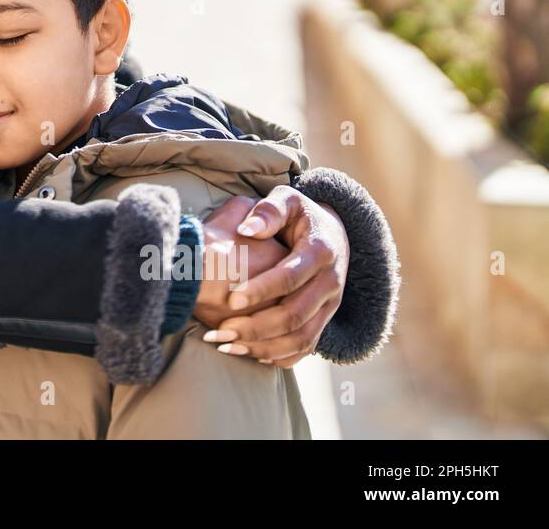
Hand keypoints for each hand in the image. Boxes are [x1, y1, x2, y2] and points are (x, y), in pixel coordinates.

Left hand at [201, 185, 348, 367]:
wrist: (334, 234)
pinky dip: (279, 356)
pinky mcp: (325, 320)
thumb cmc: (299, 215)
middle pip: (295, 315)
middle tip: (221, 332)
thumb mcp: (289, 200)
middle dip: (256, 327)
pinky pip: (306, 348)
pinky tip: (249, 355)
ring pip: (301, 338)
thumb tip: (246, 229)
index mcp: (321, 252)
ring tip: (227, 347)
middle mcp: (331, 282)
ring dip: (263, 346)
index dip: (261, 290)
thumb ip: (269, 209)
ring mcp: (330, 305)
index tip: (230, 298)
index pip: (290, 277)